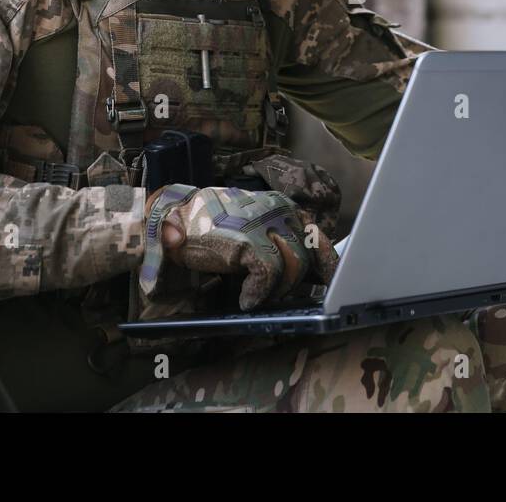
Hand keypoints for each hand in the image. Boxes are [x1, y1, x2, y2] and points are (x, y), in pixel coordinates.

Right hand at [140, 185, 337, 310]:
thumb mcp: (254, 227)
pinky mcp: (246, 242)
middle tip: (291, 297)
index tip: (334, 281)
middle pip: (311, 252)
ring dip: (280, 289)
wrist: (172, 218)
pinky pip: (268, 274)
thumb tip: (311, 269)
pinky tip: (247, 299)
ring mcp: (263, 225)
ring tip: (260, 296)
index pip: (317, 235)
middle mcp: (278, 211)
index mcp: (282, 206)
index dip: (328, 261)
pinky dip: (259, 292)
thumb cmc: (212, 226)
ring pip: (293, 266)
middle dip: (306, 280)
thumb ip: (280, 240)